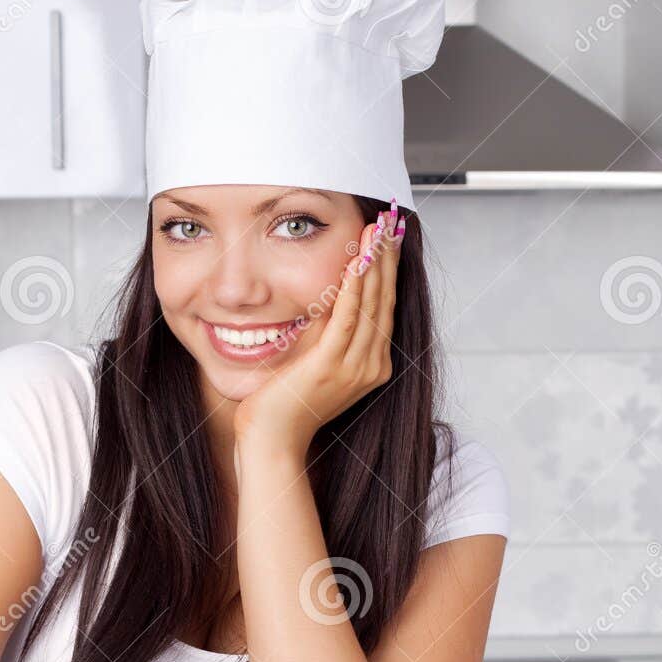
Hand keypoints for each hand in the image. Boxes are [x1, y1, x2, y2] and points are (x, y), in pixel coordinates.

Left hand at [231, 207, 404, 453]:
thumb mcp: (315, 364)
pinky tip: (358, 258)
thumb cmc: (285, 405)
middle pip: (384, 300)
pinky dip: (354, 285)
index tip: (389, 237)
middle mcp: (370, 367)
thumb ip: (327, 336)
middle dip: (388, 257)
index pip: (384, 307)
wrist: (272, 441)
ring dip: (375, 262)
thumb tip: (326, 300)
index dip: (388, 270)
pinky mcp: (330, 366)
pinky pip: (347, 316)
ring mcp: (353, 368)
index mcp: (371, 366)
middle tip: (390, 220)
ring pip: (370, 303)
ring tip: (378, 228)